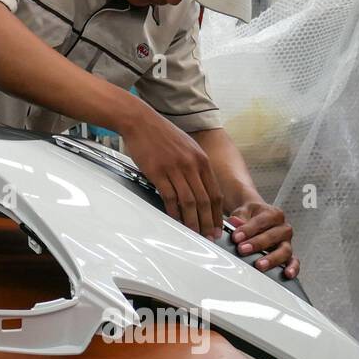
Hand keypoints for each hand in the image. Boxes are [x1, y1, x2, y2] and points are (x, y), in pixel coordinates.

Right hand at [119, 106, 223, 237]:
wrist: (140, 120)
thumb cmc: (161, 134)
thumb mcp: (186, 147)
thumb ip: (195, 166)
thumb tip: (200, 188)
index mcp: (201, 160)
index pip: (215, 192)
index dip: (217, 213)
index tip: (218, 227)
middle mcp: (192, 165)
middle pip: (205, 200)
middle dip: (208, 222)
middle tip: (209, 237)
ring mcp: (175, 168)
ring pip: (189, 202)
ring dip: (192, 221)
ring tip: (193, 234)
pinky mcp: (158, 171)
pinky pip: (170, 197)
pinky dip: (174, 211)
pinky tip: (175, 220)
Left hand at [229, 201, 298, 278]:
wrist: (255, 217)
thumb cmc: (251, 215)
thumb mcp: (243, 211)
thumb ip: (239, 217)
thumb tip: (234, 223)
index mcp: (273, 214)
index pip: (262, 221)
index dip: (248, 229)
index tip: (236, 237)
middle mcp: (283, 228)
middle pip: (274, 236)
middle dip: (257, 244)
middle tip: (243, 249)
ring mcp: (286, 242)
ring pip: (285, 250)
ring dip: (272, 258)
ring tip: (259, 265)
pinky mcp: (288, 255)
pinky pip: (294, 262)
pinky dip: (292, 268)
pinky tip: (287, 274)